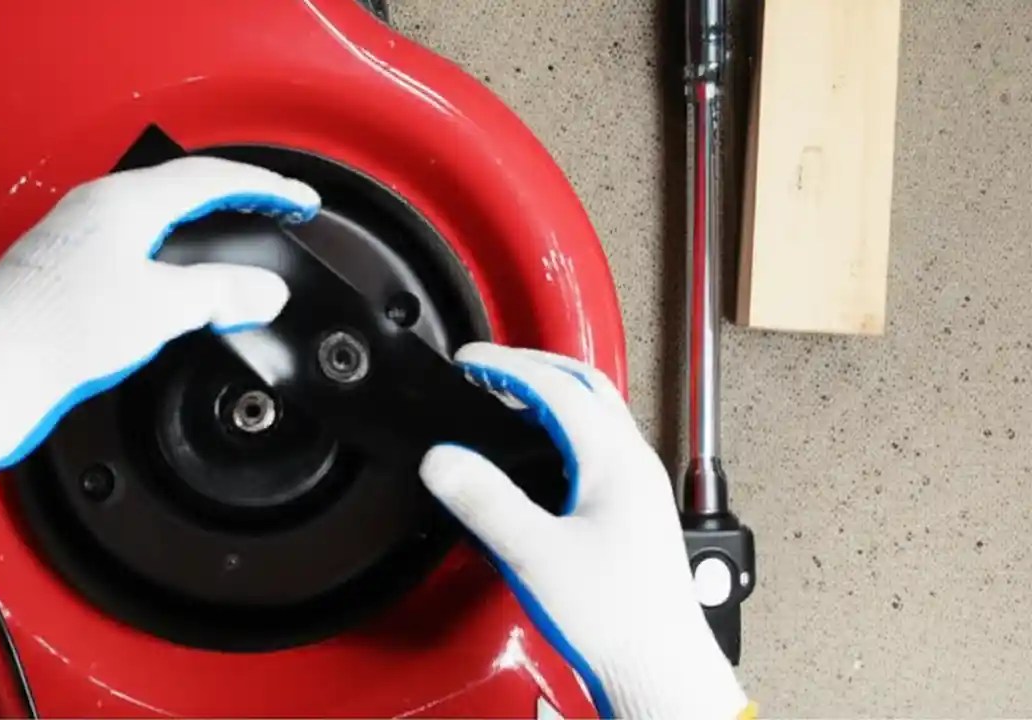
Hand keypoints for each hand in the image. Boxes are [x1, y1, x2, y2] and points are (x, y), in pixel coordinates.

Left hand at [0, 157, 319, 492]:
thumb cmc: (55, 331)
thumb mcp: (159, 308)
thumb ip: (220, 294)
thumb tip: (263, 292)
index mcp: (123, 202)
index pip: (211, 179)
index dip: (266, 187)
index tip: (301, 198)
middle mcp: (96, 208)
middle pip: (182, 188)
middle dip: (236, 196)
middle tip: (276, 207)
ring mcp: (76, 236)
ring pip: (156, 214)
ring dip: (202, 222)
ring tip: (235, 237)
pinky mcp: (65, 268)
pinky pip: (134, 241)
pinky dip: (172, 250)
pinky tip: (177, 278)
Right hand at [420, 343, 748, 718]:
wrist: (659, 668)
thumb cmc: (616, 618)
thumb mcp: (535, 555)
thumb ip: (486, 502)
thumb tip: (443, 460)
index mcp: (616, 461)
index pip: (557, 387)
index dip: (507, 366)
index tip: (468, 359)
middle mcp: (635, 463)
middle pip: (586, 386)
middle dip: (534, 365)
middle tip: (489, 365)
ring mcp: (640, 485)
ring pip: (597, 413)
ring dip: (552, 394)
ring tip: (507, 397)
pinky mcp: (636, 508)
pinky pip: (600, 444)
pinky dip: (564, 426)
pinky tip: (539, 452)